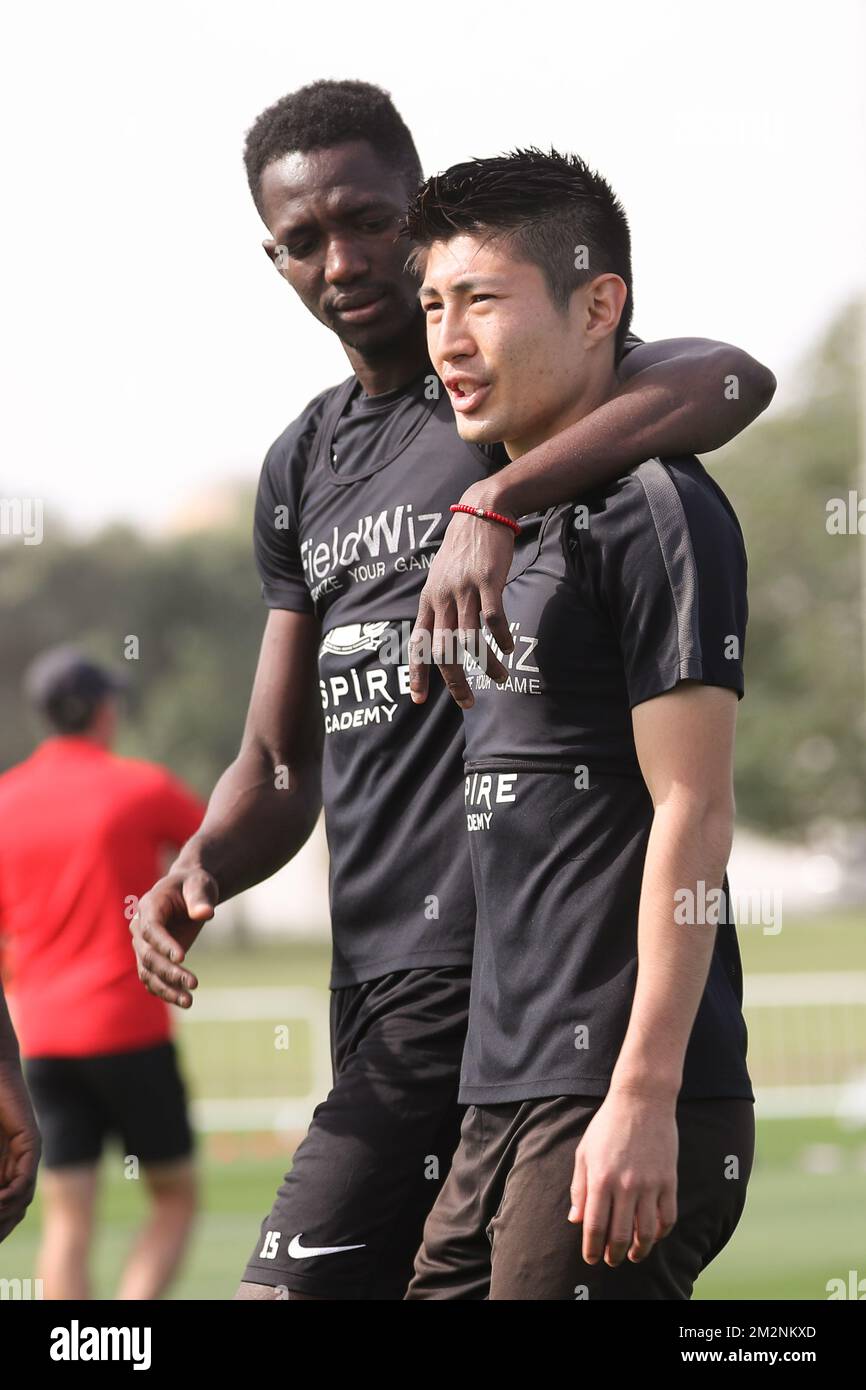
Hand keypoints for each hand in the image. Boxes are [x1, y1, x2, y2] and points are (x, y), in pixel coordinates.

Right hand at [0, 1060, 40, 1242]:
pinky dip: (11, 1194)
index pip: (8, 1208)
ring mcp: (28, 1153)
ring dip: (3, 1213)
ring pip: (21, 1198)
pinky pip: (24, 1177)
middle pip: (15, 1209)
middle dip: (0, 1226)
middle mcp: (21, 1164)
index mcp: (7, 1167)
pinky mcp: (30, 1141)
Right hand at [130, 867, 218, 1008]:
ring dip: (166, 988)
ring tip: (189, 1001)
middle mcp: (140, 928)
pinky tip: (184, 1000)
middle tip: (193, 983)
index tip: (182, 958)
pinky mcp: (151, 958)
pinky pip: (153, 978)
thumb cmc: (194, 885)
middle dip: (169, 971)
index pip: (151, 929)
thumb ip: (200, 898)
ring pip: (148, 972)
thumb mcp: (200, 884)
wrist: (188, 892)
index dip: (164, 944)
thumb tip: (205, 914)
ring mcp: (143, 945)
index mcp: (150, 906)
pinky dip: (166, 991)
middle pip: (148, 954)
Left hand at [409, 489, 516, 708]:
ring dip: (485, 665)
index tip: (419, 700)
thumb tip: (442, 637)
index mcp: (429, 600)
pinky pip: (492, 619)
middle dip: (455, 681)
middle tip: (467, 702)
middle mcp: (442, 598)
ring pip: (471, 640)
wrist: (481, 510)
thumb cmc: (463, 549)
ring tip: (500, 677)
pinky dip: (500, 638)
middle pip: (443, 651)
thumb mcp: (441, 577)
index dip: (417, 674)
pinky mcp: (488, 580)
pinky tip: (508, 648)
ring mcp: (465, 589)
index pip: (417, 644)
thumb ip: (440, 606)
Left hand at [568, 1090, 678, 1266]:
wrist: (642, 1100)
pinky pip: (668, 1218)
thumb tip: (575, 1219)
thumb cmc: (608, 1124)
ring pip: (646, 1233)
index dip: (592, 1248)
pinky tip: (653, 1236)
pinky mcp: (669, 1180)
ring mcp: (650, 1184)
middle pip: (620, 1235)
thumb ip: (579, 1187)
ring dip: (639, 1250)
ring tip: (632, 1255)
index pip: (595, 1226)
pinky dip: (661, 1233)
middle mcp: (625, 1185)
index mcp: (600, 1178)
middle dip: (614, 1254)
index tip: (591, 1259)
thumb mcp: (584, 1152)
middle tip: (611, 1260)